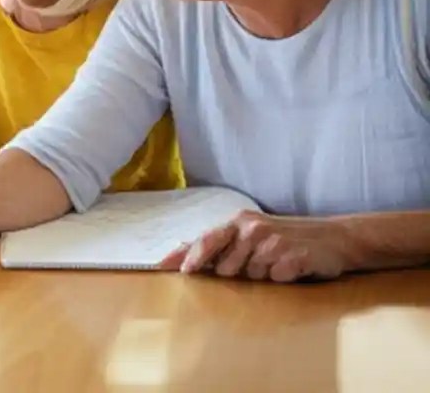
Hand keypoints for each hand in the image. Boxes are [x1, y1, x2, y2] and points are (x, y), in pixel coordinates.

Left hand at [158, 210, 350, 282]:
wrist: (338, 239)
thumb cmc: (288, 239)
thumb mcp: (253, 236)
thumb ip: (221, 245)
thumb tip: (182, 254)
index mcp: (238, 223)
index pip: (204, 240)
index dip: (185, 257)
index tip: (165, 269)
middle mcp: (252, 229)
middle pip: (224, 268)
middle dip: (236, 275)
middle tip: (258, 267)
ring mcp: (273, 242)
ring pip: (250, 277)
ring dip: (262, 278)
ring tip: (278, 267)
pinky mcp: (293, 256)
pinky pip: (276, 280)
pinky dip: (283, 280)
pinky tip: (293, 270)